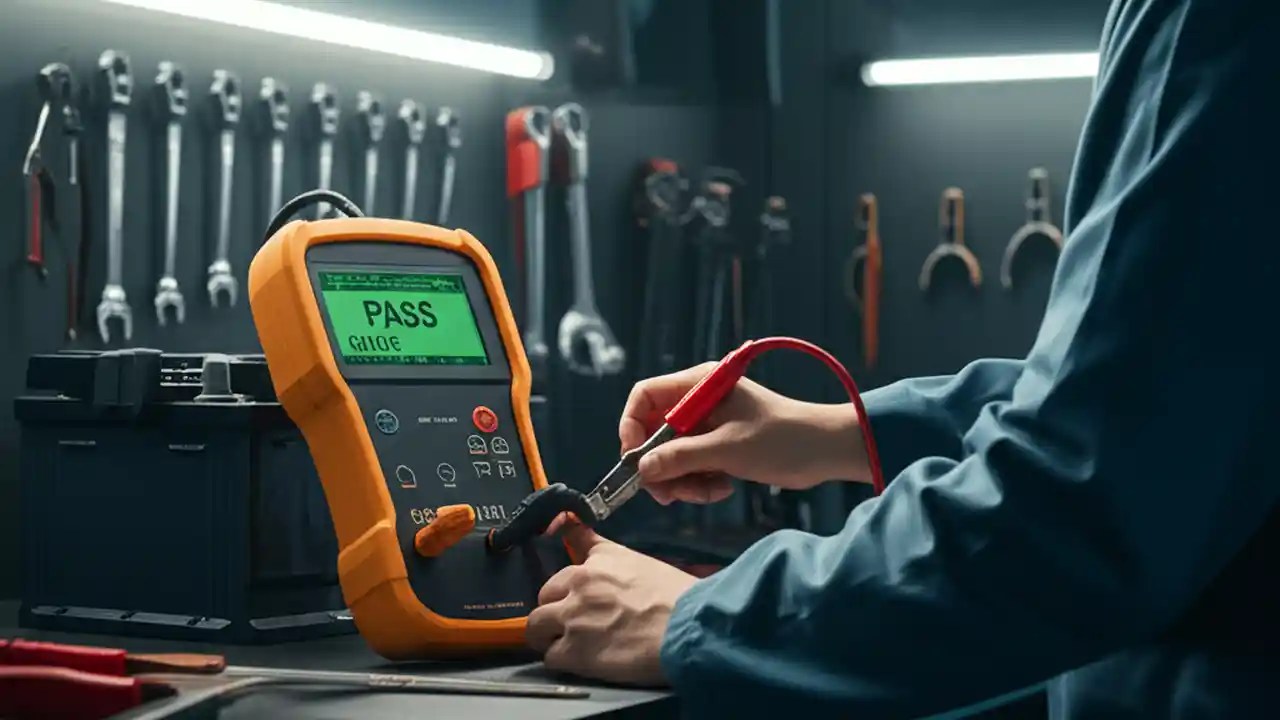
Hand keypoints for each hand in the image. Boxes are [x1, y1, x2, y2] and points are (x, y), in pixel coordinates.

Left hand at [526, 521, 696, 685]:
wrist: (689, 629)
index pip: (569, 545)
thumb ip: (615, 558)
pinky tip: (580, 662)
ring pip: (536, 626)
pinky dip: (561, 660)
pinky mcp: (573, 650)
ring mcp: (572, 617)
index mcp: (600, 559)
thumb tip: (600, 553)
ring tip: (567, 645)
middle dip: (556, 608)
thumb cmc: (679, 598)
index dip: (567, 567)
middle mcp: (579, 582)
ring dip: (549, 635)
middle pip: (545, 594)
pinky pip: (550, 656)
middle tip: (573, 622)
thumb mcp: (646, 563)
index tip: (565, 573)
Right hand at [619, 363, 870, 504]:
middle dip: (660, 465)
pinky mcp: (719, 445)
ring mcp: (708, 424)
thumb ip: (680, 458)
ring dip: (682, 479)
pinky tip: (722, 488)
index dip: (631, 427)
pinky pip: (692, 465)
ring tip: (707, 492)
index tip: (636, 461)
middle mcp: (698, 401)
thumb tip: (642, 468)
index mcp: (699, 385)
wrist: (826, 451)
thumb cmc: (781, 439)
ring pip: (671, 454)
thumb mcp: (726, 450)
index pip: (644, 397)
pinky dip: (699, 481)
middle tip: (668, 494)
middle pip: (653, 431)